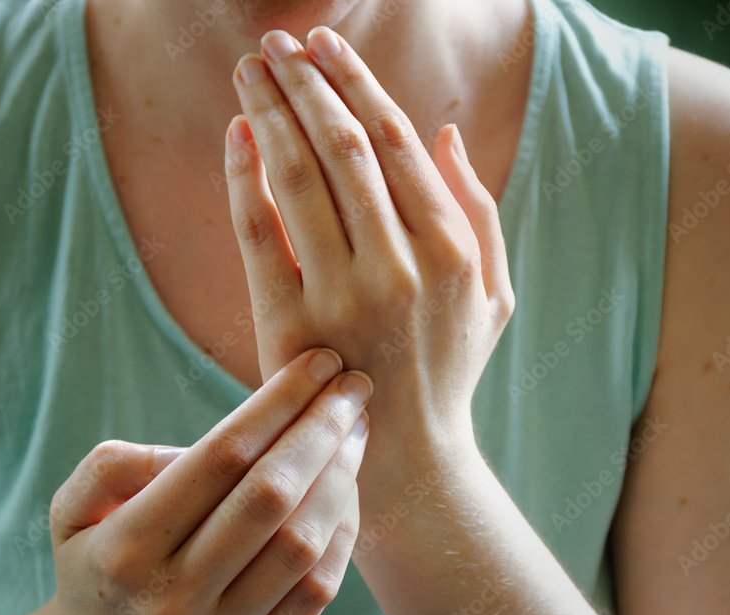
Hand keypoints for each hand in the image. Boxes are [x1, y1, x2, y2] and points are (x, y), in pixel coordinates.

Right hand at [48, 349, 371, 614]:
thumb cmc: (95, 568)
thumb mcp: (72, 511)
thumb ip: (114, 466)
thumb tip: (191, 450)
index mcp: (126, 548)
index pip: (221, 456)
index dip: (278, 401)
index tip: (318, 361)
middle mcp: (174, 597)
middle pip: (271, 495)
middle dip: (322, 428)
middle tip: (353, 385)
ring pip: (303, 542)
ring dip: (341, 475)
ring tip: (355, 429)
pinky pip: (318, 589)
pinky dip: (343, 530)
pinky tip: (347, 486)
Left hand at [224, 27, 512, 441]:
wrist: (407, 456)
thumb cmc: (450, 366)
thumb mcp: (494, 294)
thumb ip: (480, 210)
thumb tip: (443, 133)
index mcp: (453, 249)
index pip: (394, 140)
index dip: (354, 82)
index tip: (324, 46)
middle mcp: (401, 265)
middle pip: (342, 145)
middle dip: (305, 81)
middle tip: (276, 42)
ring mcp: (343, 295)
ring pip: (298, 176)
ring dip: (269, 111)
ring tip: (248, 70)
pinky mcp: (291, 324)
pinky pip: (258, 232)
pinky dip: (244, 175)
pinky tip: (235, 134)